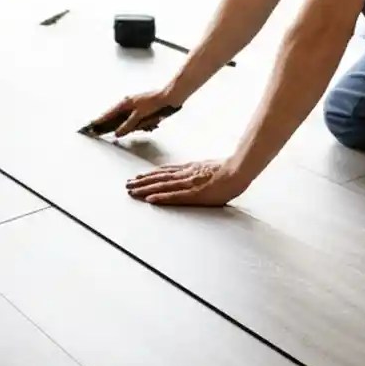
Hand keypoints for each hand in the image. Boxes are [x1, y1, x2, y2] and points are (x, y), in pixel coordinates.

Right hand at [89, 88, 181, 137]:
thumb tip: (117, 133)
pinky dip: (142, 125)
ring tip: (144, 124)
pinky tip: (151, 123)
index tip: (90, 127)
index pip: (107, 115)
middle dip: (111, 127)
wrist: (170, 97)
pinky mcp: (142, 113)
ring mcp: (134, 109)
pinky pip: (138, 122)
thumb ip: (128, 125)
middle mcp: (127, 106)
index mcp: (124, 103)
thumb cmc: (154, 102)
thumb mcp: (139, 115)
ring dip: (135, 126)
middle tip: (99, 133)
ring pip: (128, 123)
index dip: (98, 122)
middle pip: (115, 120)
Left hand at [125, 160, 252, 205]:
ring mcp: (188, 184)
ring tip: (132, 191)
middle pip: (159, 178)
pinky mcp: (194, 194)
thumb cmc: (228, 170)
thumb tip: (190, 169)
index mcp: (189, 169)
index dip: (150, 175)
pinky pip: (174, 197)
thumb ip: (197, 169)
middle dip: (142, 182)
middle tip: (127, 185)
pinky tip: (149, 200)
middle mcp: (185, 175)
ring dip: (145, 189)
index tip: (138, 177)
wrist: (237, 171)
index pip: (165, 172)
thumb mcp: (208, 165)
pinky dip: (161, 198)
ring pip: (162, 186)